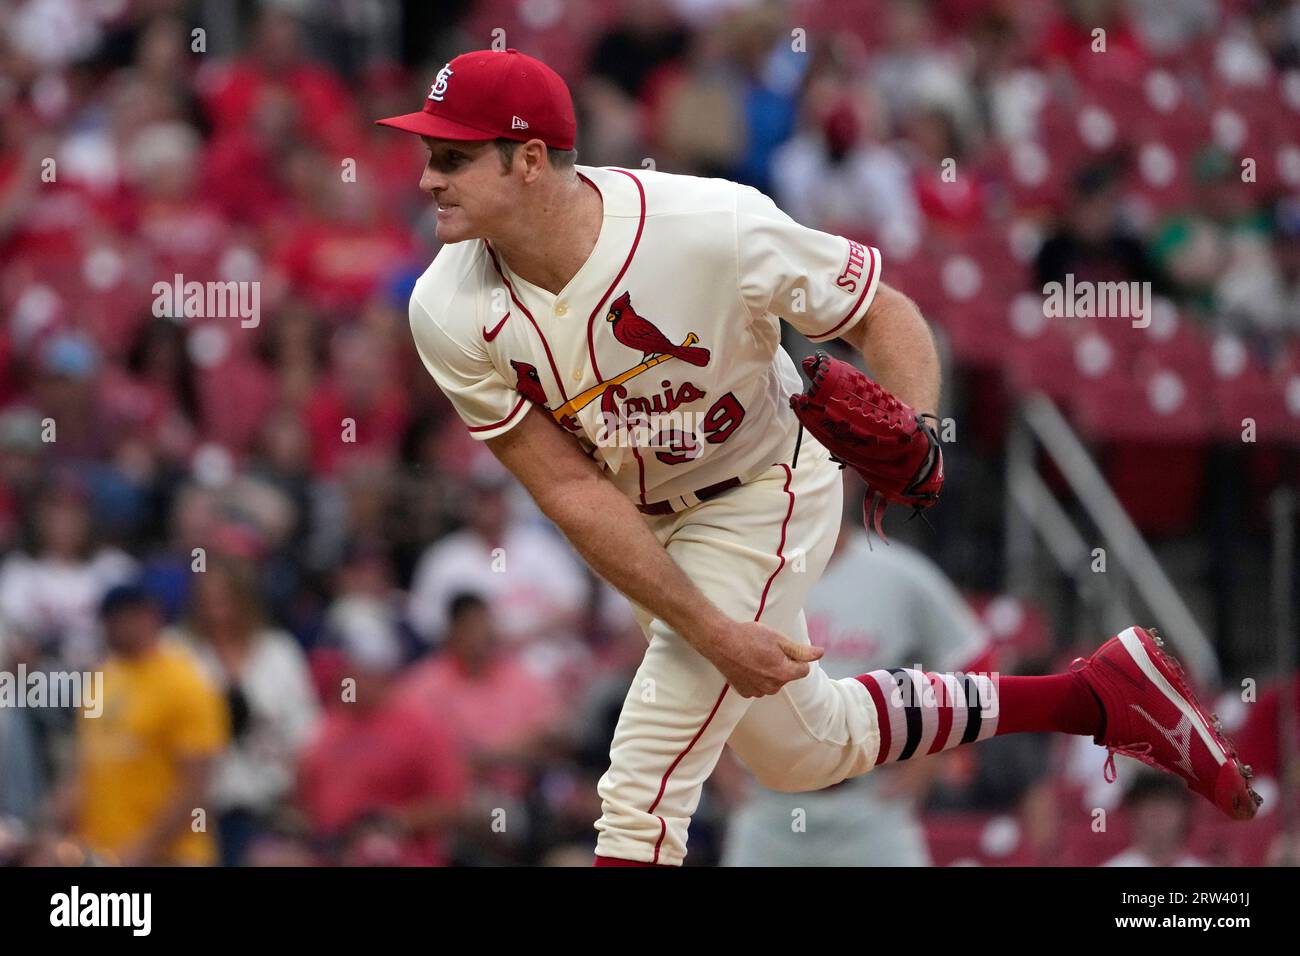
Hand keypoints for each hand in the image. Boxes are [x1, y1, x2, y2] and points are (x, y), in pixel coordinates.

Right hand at [697, 618, 822, 698]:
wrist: (720, 641)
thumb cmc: (749, 637)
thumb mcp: (778, 638)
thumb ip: (800, 650)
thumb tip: (820, 653)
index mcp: (783, 673)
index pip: (803, 670)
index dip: (796, 658)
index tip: (783, 649)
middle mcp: (772, 686)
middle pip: (787, 677)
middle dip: (782, 665)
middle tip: (767, 650)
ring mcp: (757, 691)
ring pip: (773, 683)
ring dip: (769, 673)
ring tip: (755, 657)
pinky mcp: (744, 692)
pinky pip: (758, 687)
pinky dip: (756, 679)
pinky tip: (747, 666)